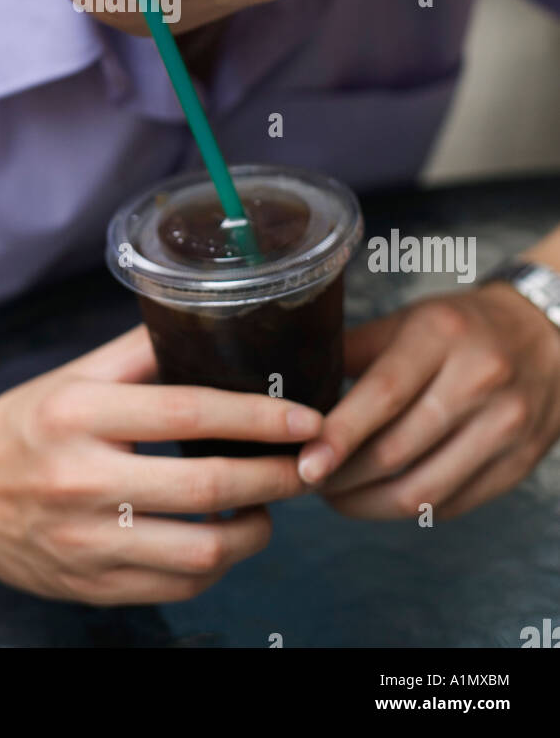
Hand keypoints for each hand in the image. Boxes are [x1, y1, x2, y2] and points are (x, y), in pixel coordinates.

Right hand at [0, 323, 318, 604]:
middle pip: (206, 488)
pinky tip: (224, 537)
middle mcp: (80, 480)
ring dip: (254, 530)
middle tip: (307, 464)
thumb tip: (213, 320)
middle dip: (275, 477)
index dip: (257, 417)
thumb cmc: (24, 425)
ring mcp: (84, 543)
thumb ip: (140, 351)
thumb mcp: (73, 375)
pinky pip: (176, 586)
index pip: (187, 413)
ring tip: (269, 506)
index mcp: (79, 413)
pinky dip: (216, 566)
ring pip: (200, 552)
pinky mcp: (89, 587)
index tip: (306, 417)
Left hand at [295, 284, 559, 519]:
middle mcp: (478, 379)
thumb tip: (296, 391)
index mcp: (440, 335)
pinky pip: (452, 503)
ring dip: (369, 503)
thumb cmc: (460, 328)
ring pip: (423, 487)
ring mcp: (504, 425)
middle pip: (397, 449)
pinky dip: (408, 509)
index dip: (340, 435)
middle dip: (343, 477)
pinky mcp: (519, 463)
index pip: (384, 394)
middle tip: (307, 481)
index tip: (305, 464)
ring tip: (336, 496)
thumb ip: (353, 352)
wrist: (546, 337)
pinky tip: (380, 499)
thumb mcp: (408, 321)